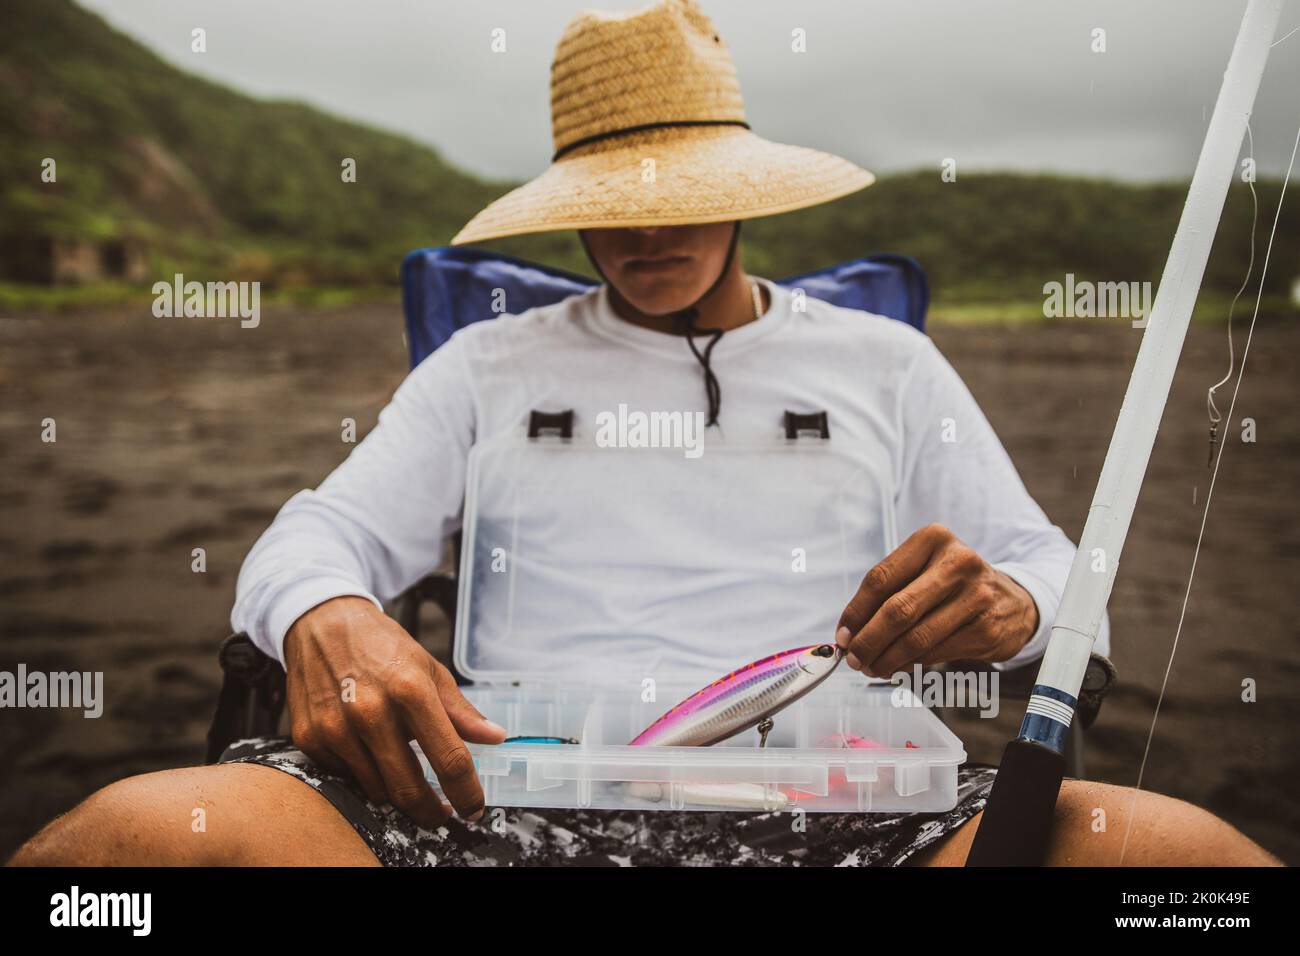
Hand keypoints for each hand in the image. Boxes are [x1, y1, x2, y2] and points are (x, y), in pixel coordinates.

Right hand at [283, 596, 505, 826]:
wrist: (321, 624)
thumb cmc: (381, 645)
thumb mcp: (429, 668)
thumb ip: (461, 711)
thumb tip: (495, 737)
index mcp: (410, 690)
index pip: (449, 758)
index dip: (466, 792)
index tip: (474, 809)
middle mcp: (370, 712)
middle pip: (408, 789)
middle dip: (431, 811)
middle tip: (443, 814)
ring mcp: (335, 728)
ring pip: (375, 790)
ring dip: (395, 792)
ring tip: (404, 772)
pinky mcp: (309, 738)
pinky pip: (345, 776)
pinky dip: (362, 772)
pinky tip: (367, 750)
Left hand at [834, 524, 1037, 676]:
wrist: (1013, 600)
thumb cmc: (955, 585)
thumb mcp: (925, 570)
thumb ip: (889, 593)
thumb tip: (850, 632)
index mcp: (933, 539)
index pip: (881, 578)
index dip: (856, 611)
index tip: (843, 634)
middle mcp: (958, 562)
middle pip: (898, 609)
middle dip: (868, 640)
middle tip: (854, 658)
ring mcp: (976, 596)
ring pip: (916, 636)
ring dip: (886, 658)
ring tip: (871, 666)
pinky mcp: (986, 628)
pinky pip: (935, 652)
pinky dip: (910, 664)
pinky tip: (898, 667)